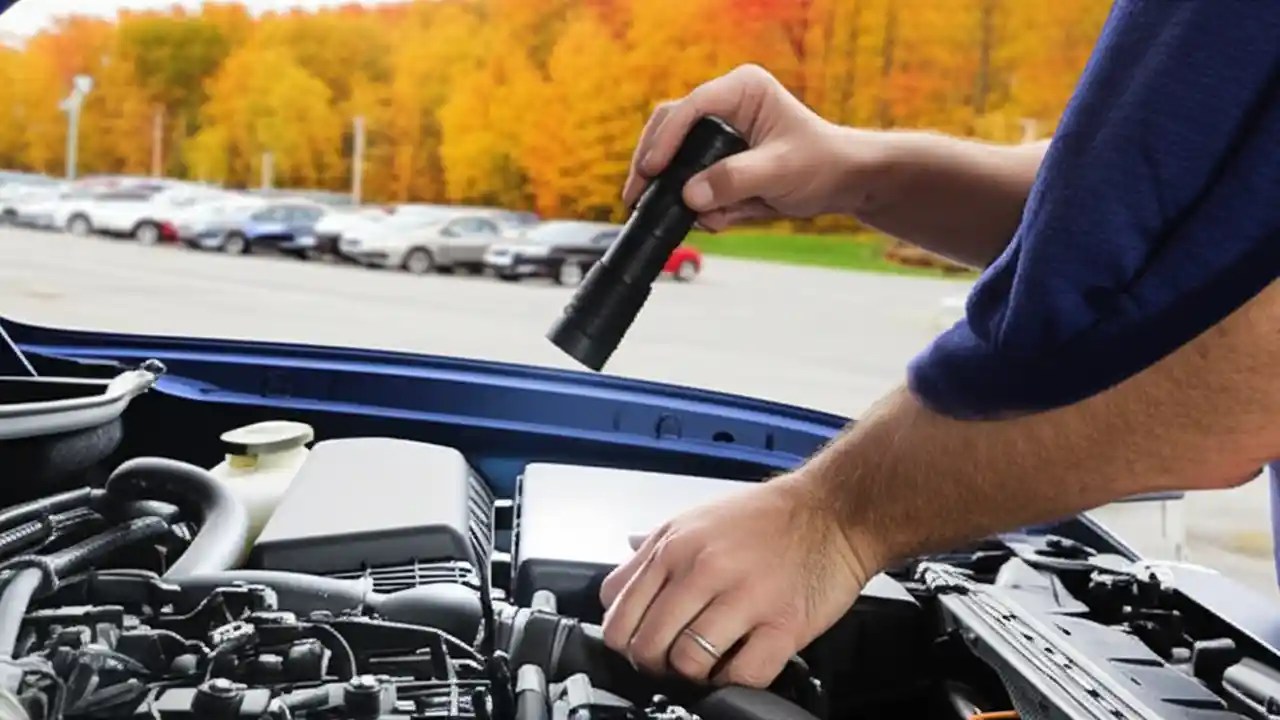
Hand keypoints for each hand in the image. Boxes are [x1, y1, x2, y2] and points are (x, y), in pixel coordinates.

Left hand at [598, 474, 873, 687]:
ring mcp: (743, 597)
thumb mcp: (697, 517)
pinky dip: (734, 681)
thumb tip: (624, 567)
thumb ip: (656, 546)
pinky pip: (741, 674)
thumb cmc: (768, 517)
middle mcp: (702, 568)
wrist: (834, 510)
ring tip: (707, 663)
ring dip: (692, 675)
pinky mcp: (782, 624)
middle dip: (653, 663)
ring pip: (686, 663)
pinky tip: (739, 663)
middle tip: (671, 660)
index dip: (624, 633)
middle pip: (645, 643)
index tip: (640, 639)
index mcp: (674, 545)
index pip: (615, 607)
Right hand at [623, 64, 866, 231]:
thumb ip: (734, 181)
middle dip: (653, 162)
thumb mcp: (779, 171)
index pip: (692, 107)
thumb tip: (690, 196)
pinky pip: (691, 178)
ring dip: (676, 188)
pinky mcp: (718, 159)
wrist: (841, 183)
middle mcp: (726, 106)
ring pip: (675, 155)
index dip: (667, 138)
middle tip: (637, 194)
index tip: (653, 168)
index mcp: (742, 90)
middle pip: (670, 126)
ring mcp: (719, 133)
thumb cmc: (822, 163)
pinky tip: (719, 218)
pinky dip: (698, 203)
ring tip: (692, 217)